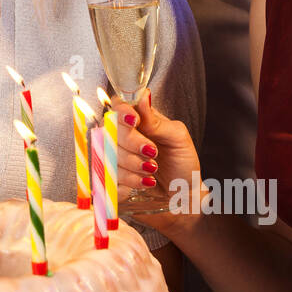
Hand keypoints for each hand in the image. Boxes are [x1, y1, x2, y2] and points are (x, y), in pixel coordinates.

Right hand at [112, 89, 202, 237]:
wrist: (184, 195)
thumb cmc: (183, 164)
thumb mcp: (178, 139)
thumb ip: (157, 121)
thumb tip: (143, 96)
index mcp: (137, 121)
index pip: (117, 107)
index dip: (121, 113)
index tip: (134, 121)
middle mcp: (122, 137)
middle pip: (109, 131)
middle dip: (132, 144)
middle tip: (153, 153)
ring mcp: (114, 159)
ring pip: (108, 157)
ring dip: (133, 166)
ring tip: (152, 171)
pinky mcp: (111, 180)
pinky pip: (108, 179)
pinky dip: (129, 183)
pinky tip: (144, 184)